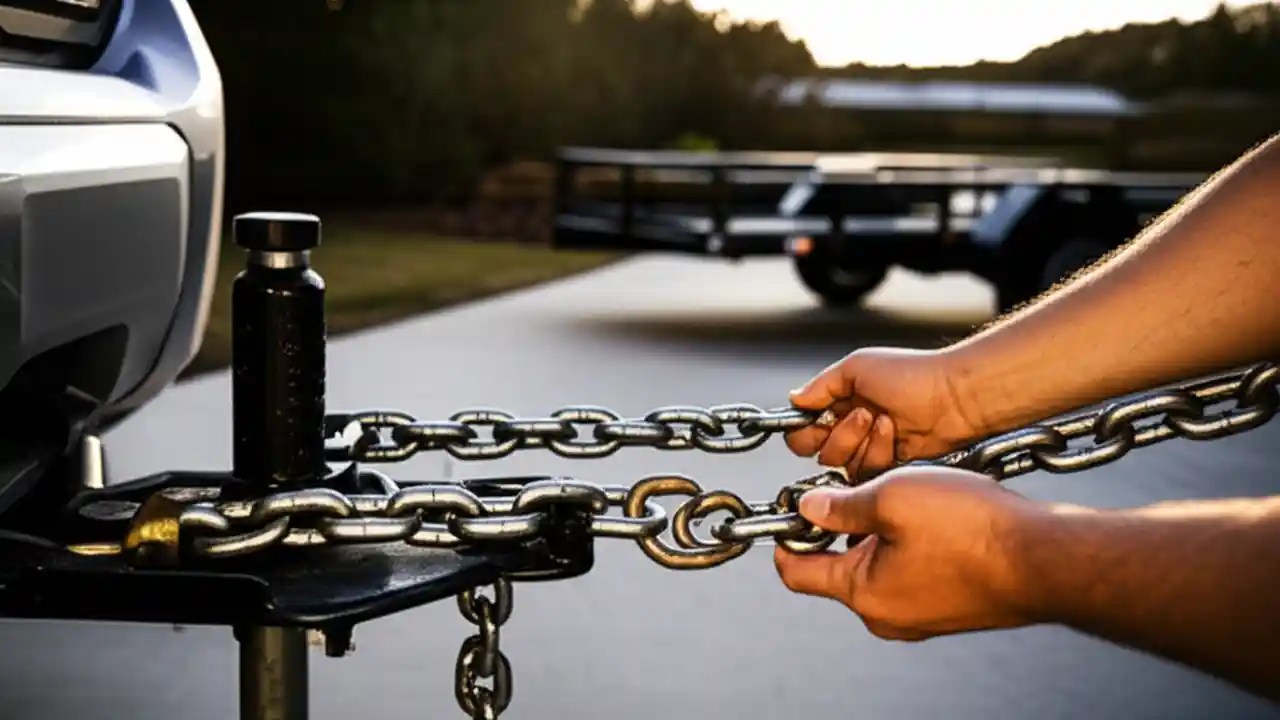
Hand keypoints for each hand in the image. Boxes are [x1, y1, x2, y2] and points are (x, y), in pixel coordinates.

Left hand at [774, 466, 1039, 639]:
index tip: (791, 502)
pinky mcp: (950, 603)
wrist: (1047, 557)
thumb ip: (841, 505)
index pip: (796, 572)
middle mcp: (888, 614)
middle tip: (856, 481)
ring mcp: (921, 613)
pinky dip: (910, 539)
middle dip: (839, 522)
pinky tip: (933, 509)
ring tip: (903, 489)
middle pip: (838, 565)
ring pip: (878, 562)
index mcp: (863, 595)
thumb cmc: (972, 529)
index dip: (786, 534)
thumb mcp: (892, 498)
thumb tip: (807, 507)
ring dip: (880, 526)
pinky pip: (911, 568)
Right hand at [785, 347, 983, 479]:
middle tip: (861, 414)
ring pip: (842, 463)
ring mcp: (869, 448)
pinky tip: (895, 435)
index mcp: (840, 401)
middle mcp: (851, 427)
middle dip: (837, 434)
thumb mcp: (857, 366)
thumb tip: (794, 399)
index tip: (817, 420)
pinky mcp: (887, 467)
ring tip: (885, 420)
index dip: (806, 429)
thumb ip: (821, 386)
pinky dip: (879, 452)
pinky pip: (866, 473)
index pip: (803, 428)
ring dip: (861, 441)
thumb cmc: (913, 375)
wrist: (953, 398)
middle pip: (818, 451)